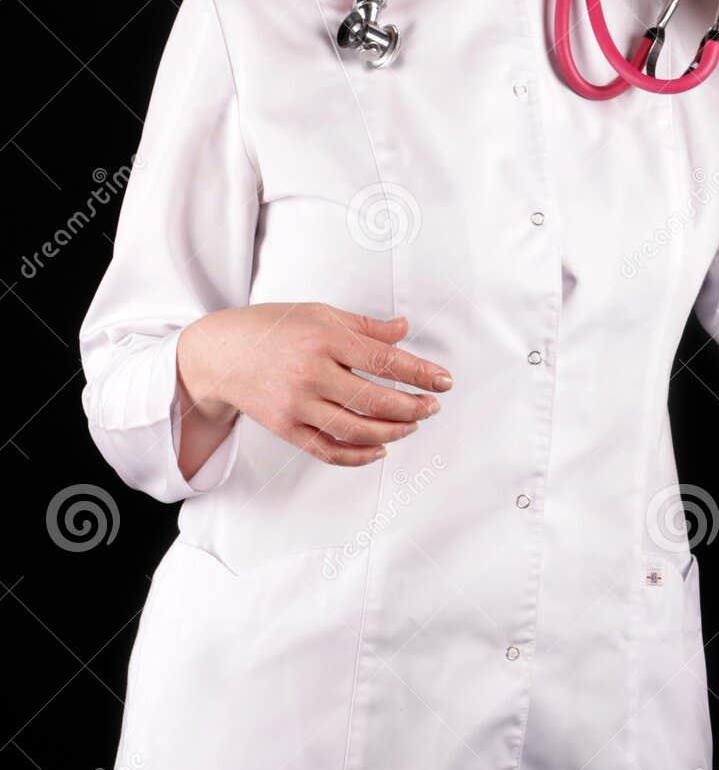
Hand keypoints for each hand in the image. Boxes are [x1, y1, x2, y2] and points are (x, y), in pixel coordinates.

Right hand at [176, 302, 451, 468]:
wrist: (221, 355)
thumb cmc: (273, 327)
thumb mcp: (319, 313)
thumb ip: (364, 326)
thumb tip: (404, 329)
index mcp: (324, 338)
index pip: (383, 359)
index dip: (419, 372)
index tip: (444, 381)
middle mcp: (311, 373)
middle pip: (374, 399)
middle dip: (411, 406)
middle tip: (433, 406)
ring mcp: (297, 404)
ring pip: (355, 429)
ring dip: (391, 432)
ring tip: (412, 425)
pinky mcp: (286, 428)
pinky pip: (328, 450)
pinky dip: (358, 456)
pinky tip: (380, 450)